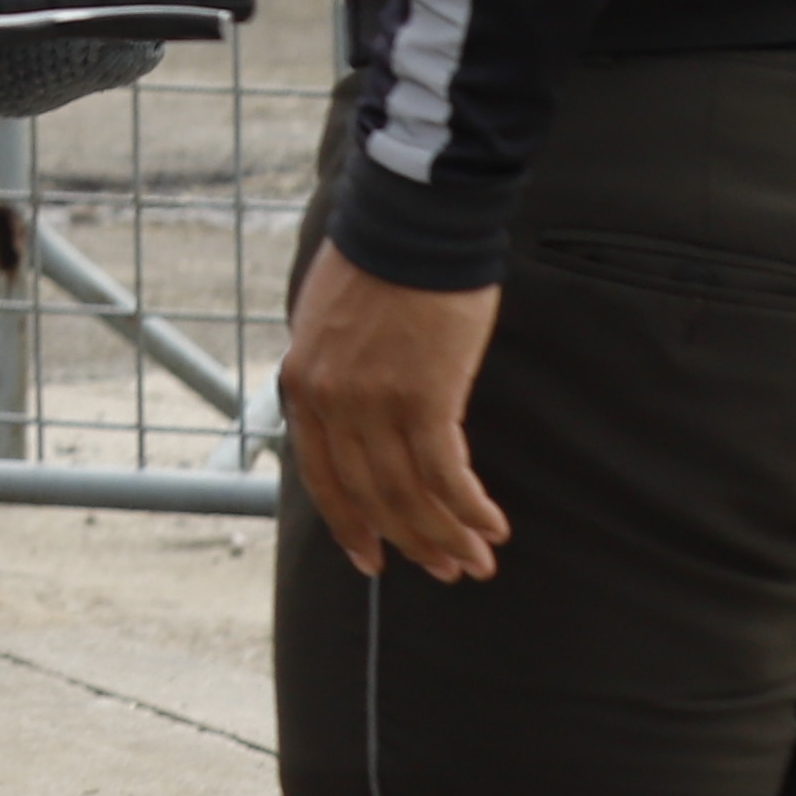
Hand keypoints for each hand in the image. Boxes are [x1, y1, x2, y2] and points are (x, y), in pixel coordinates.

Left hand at [282, 243, 507, 580]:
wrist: (409, 224)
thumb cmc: (378, 267)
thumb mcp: (328, 325)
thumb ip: (335, 376)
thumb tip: (356, 420)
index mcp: (302, 385)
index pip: (320, 477)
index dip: (349, 524)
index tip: (373, 559)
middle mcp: (330, 401)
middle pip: (370, 495)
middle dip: (410, 541)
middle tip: (447, 570)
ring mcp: (373, 402)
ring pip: (409, 493)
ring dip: (447, 535)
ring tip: (478, 561)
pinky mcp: (423, 396)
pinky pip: (447, 473)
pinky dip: (470, 507)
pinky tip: (494, 526)